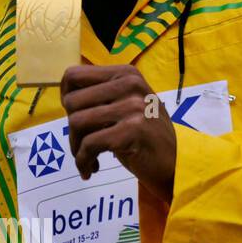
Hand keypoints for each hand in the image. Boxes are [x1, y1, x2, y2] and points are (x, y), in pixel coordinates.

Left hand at [60, 65, 176, 201]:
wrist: (177, 164)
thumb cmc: (145, 135)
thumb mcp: (127, 104)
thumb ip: (101, 94)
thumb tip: (64, 94)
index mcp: (125, 73)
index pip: (73, 75)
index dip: (66, 97)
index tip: (74, 115)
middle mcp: (130, 84)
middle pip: (71, 102)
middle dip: (71, 128)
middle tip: (82, 143)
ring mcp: (133, 106)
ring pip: (76, 122)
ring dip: (76, 147)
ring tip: (87, 158)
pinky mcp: (132, 131)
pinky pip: (89, 145)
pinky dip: (83, 161)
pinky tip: (91, 169)